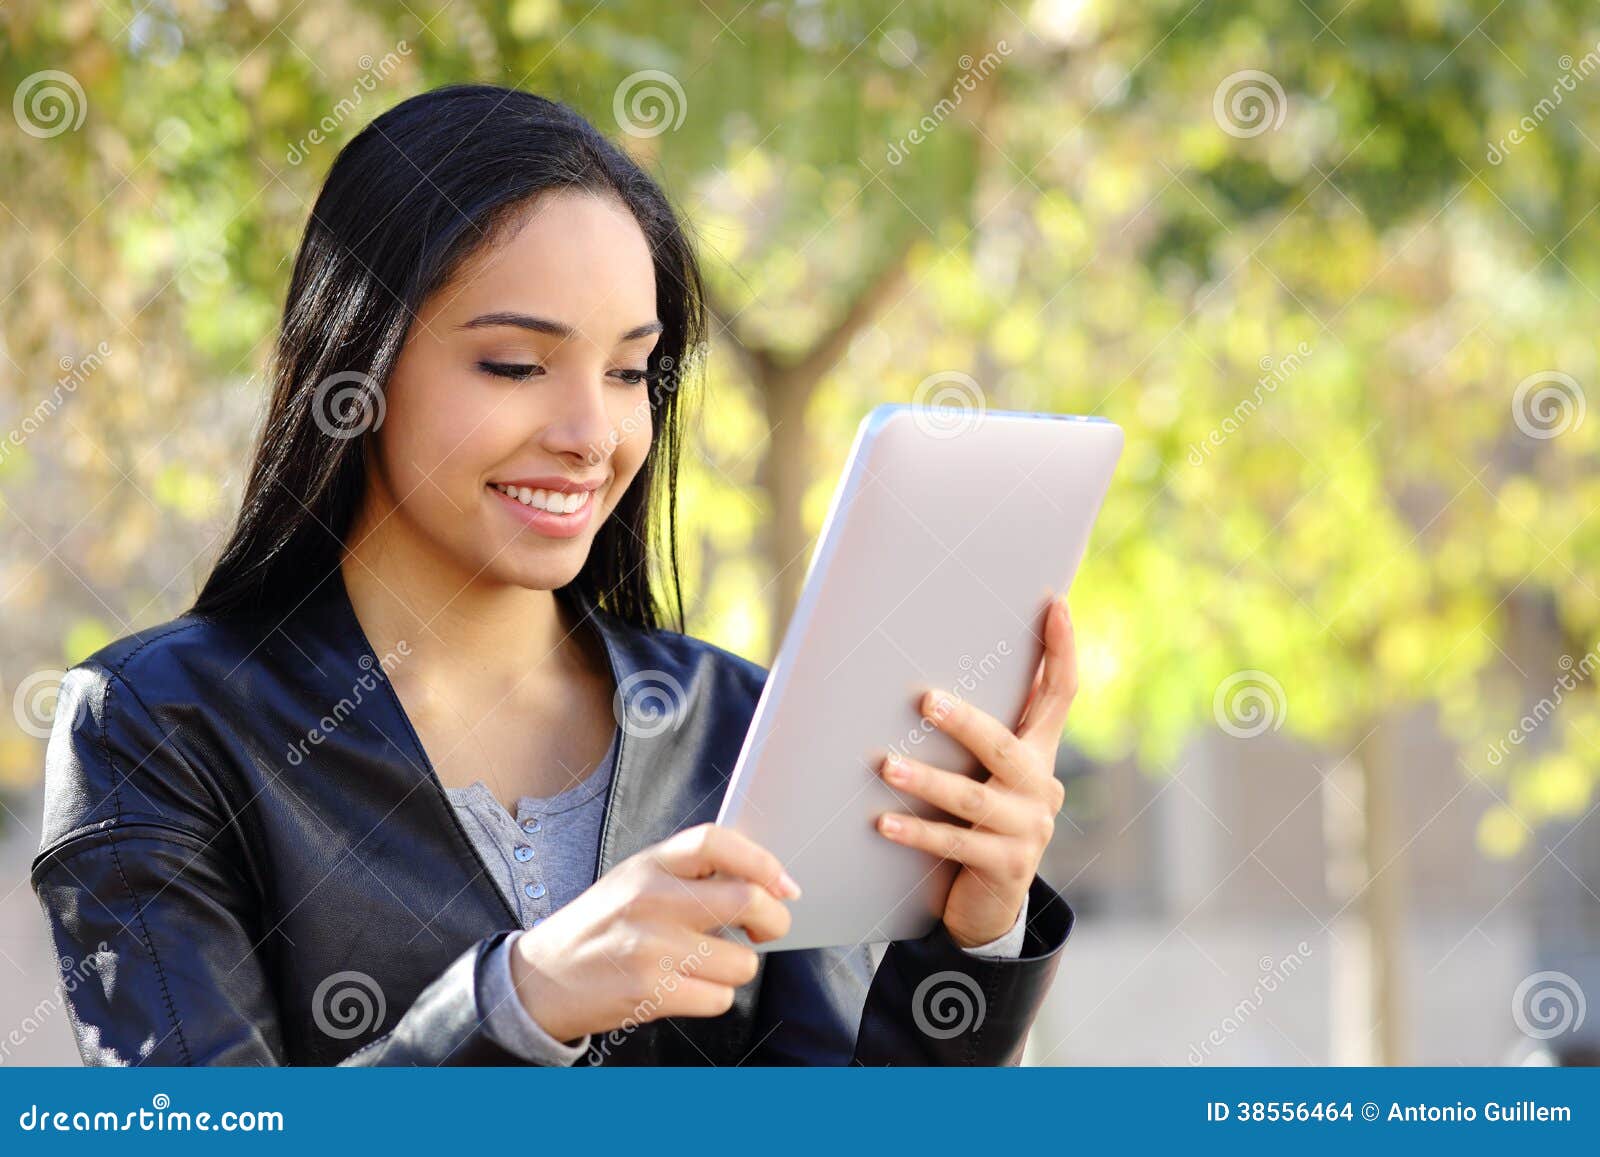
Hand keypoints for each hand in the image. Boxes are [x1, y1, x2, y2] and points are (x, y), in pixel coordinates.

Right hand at [507, 823, 799, 1041]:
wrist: (542, 979)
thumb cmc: (602, 926)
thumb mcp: (636, 878)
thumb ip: (689, 872)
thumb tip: (764, 880)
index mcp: (650, 864)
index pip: (716, 842)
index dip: (762, 861)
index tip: (784, 884)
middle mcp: (651, 899)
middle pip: (746, 899)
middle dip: (773, 919)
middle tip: (766, 929)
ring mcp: (651, 947)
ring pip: (741, 961)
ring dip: (736, 968)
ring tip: (705, 964)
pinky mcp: (650, 991)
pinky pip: (719, 998)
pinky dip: (714, 997)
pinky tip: (686, 987)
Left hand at [873, 592, 1075, 947]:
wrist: (989, 907)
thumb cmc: (977, 822)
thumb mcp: (987, 776)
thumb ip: (981, 732)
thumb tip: (932, 669)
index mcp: (1039, 755)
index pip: (1061, 694)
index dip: (1062, 649)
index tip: (1055, 603)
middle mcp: (1042, 787)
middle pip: (1004, 747)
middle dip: (965, 723)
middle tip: (925, 701)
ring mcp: (1029, 830)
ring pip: (974, 799)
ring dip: (927, 781)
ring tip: (887, 765)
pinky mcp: (1008, 867)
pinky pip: (956, 844)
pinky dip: (917, 831)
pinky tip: (883, 822)